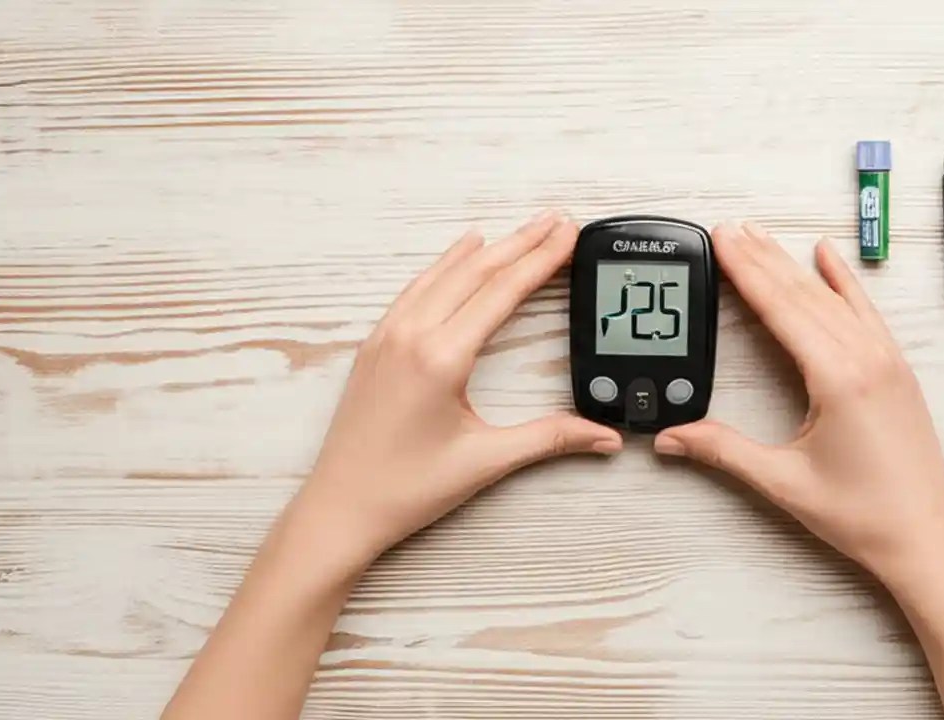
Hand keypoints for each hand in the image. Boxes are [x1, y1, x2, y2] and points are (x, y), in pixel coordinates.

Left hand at [299, 210, 622, 564]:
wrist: (340, 508)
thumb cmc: (405, 489)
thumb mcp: (486, 461)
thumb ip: (549, 438)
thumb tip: (603, 434)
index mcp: (441, 357)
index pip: (502, 292)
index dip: (541, 260)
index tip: (567, 234)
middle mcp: (411, 336)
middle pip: (476, 272)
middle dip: (521, 243)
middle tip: (556, 220)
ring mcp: (388, 337)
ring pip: (444, 274)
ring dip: (486, 249)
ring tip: (519, 230)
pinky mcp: (375, 347)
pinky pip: (416, 289)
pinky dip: (445, 265)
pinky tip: (459, 253)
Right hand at [654, 222, 943, 576]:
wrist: (925, 537)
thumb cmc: (864, 514)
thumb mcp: (783, 481)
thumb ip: (723, 451)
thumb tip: (672, 436)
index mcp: (838, 378)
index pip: (781, 308)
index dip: (746, 271)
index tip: (721, 240)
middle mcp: (866, 359)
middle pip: (803, 293)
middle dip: (762, 258)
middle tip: (729, 228)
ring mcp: (886, 361)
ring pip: (832, 297)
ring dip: (793, 264)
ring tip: (762, 235)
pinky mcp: (896, 370)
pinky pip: (865, 312)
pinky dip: (844, 281)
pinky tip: (829, 257)